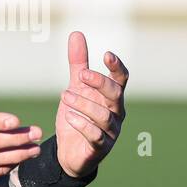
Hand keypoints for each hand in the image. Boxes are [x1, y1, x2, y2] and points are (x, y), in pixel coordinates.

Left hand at [55, 31, 128, 177]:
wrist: (69, 152)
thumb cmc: (78, 117)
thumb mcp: (76, 88)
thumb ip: (78, 64)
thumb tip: (76, 34)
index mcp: (112, 97)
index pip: (121, 79)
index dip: (116, 67)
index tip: (106, 54)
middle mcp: (116, 113)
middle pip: (115, 94)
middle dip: (99, 83)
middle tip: (80, 76)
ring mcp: (110, 131)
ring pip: (104, 115)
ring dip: (84, 104)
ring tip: (64, 96)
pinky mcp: (100, 147)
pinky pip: (96, 136)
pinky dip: (83, 125)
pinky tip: (69, 117)